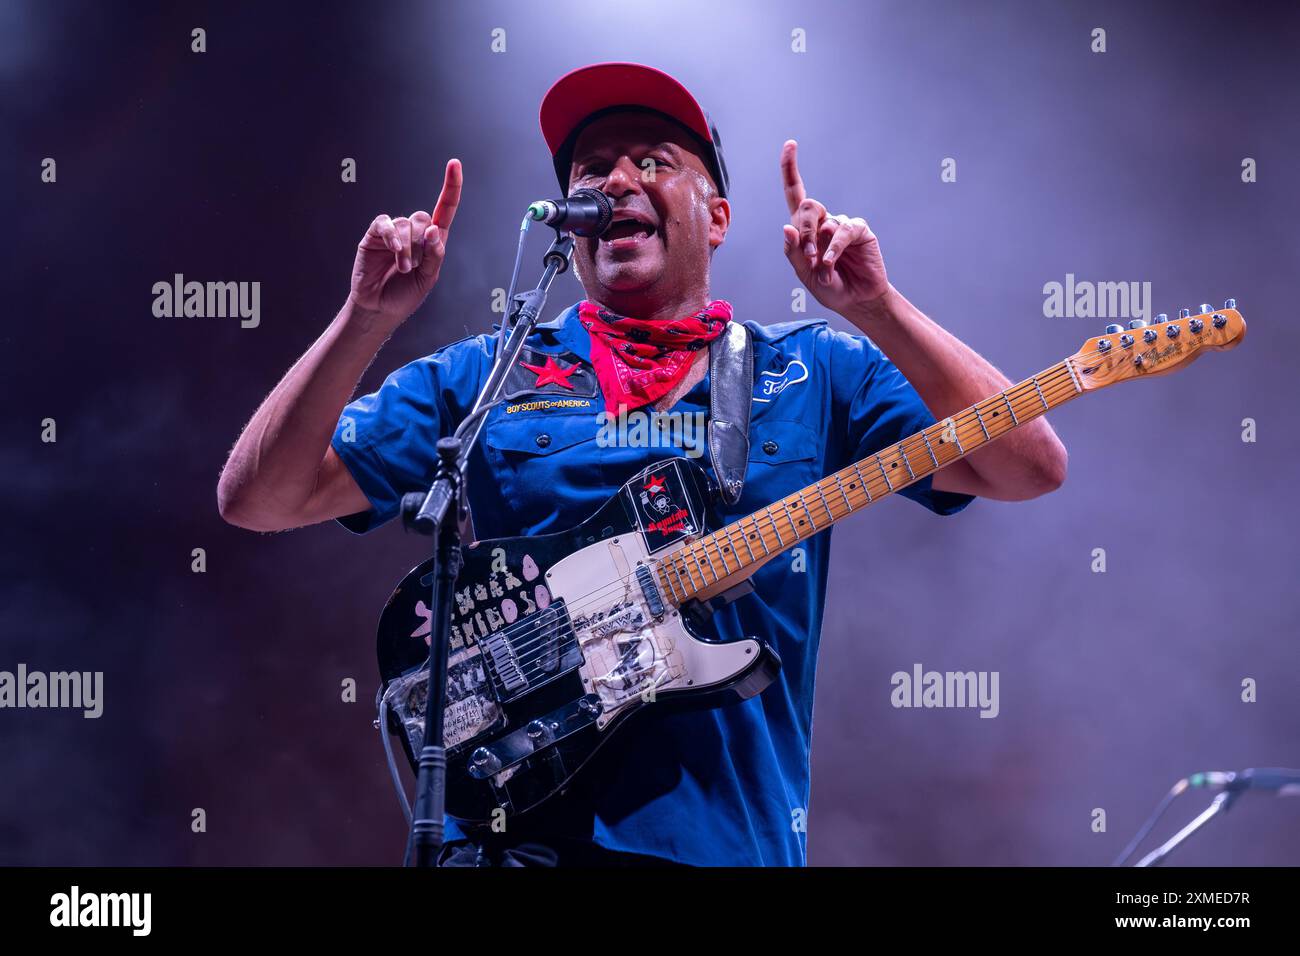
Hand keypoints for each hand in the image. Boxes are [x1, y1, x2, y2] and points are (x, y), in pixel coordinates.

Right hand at [348, 158, 461, 322]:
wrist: (379, 308)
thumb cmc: (404, 295)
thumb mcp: (428, 278)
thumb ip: (435, 255)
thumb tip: (435, 231)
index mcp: (432, 241)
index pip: (444, 209)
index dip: (451, 187)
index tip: (454, 165)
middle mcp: (414, 233)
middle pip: (423, 217)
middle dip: (422, 243)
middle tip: (414, 266)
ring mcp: (394, 233)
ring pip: (406, 223)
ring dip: (407, 248)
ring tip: (403, 268)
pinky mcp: (375, 235)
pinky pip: (385, 224)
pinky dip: (392, 237)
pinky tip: (394, 252)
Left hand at [780, 140, 888, 315]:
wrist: (856, 301)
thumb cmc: (830, 287)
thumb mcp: (805, 275)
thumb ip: (794, 253)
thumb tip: (787, 227)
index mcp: (806, 229)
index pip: (796, 193)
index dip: (791, 169)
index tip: (790, 145)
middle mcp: (824, 222)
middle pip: (808, 205)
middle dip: (803, 230)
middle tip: (807, 255)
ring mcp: (842, 225)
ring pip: (825, 220)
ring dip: (818, 245)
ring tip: (823, 267)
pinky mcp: (859, 230)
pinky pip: (843, 230)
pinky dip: (834, 248)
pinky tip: (832, 263)